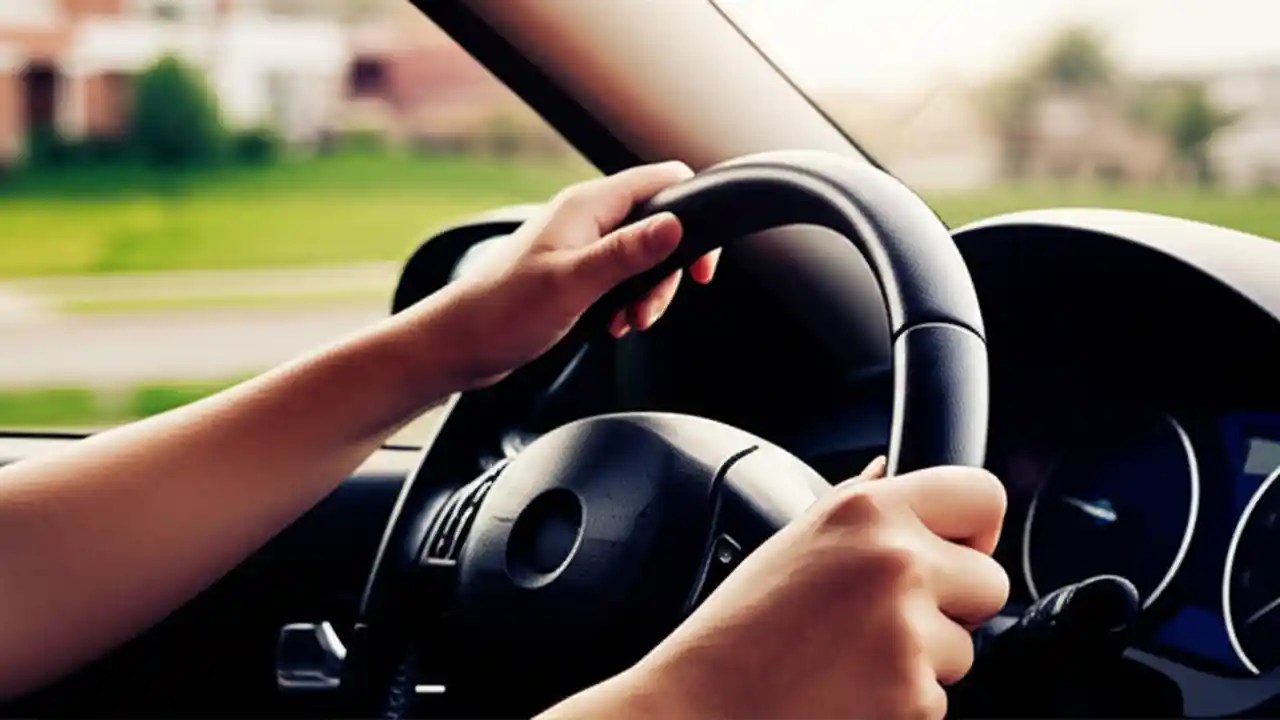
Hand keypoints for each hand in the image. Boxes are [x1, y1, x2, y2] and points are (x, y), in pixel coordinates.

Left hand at [427, 161, 718, 387]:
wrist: (459, 344)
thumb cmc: (502, 312)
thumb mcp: (573, 283)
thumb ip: (627, 254)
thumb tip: (677, 226)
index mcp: (587, 206)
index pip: (663, 181)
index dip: (694, 214)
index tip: (701, 264)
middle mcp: (586, 217)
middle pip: (659, 225)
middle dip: (667, 271)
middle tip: (650, 309)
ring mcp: (580, 243)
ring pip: (641, 256)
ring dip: (646, 292)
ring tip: (628, 323)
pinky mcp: (574, 271)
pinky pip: (620, 277)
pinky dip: (626, 302)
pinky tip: (612, 325)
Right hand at [552, 462, 1008, 719]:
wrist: (705, 706)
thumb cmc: (740, 629)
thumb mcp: (793, 540)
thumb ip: (856, 504)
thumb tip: (890, 471)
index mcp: (866, 510)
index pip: (982, 494)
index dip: (974, 530)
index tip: (956, 551)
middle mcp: (896, 561)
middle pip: (990, 580)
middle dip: (954, 606)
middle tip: (889, 620)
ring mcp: (908, 631)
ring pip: (966, 648)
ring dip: (924, 659)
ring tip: (852, 658)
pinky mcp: (913, 695)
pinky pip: (939, 697)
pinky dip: (903, 701)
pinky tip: (849, 691)